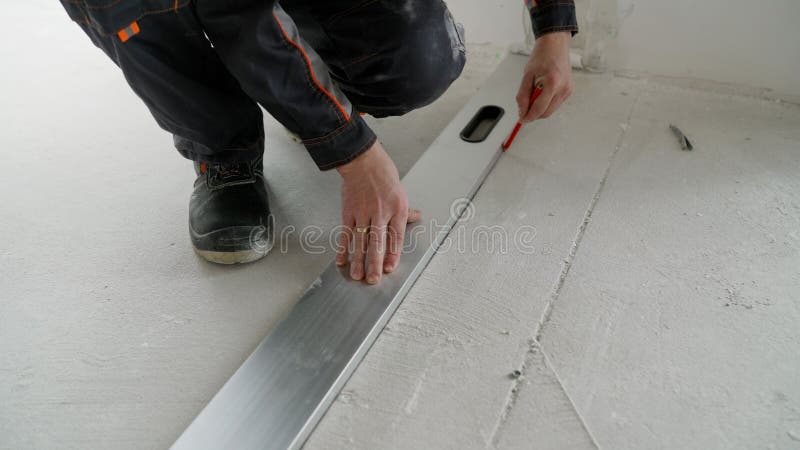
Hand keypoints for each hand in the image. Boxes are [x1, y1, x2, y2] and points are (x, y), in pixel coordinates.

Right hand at [335, 141, 421, 283]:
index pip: (396, 237)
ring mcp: (362, 213)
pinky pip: (345, 233)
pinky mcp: (348, 212)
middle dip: (374, 263)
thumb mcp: (401, 193)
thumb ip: (407, 211)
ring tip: (356, 275)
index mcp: (397, 209)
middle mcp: (380, 212)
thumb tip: (418, 217)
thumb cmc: (384, 176)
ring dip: (357, 260)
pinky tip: (341, 260)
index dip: (392, 254)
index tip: (389, 269)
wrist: (363, 162)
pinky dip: (343, 248)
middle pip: (377, 242)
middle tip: (372, 279)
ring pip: (360, 241)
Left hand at [516, 31, 572, 122]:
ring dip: (540, 108)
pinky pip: (555, 104)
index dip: (528, 116)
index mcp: (553, 83)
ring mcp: (568, 90)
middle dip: (534, 113)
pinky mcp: (569, 91)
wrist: (555, 45)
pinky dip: (546, 103)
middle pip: (546, 113)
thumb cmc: (542, 56)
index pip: (539, 109)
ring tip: (534, 92)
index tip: (522, 119)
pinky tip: (542, 91)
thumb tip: (522, 111)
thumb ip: (523, 95)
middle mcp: (563, 89)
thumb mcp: (527, 75)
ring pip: (550, 110)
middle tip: (524, 105)